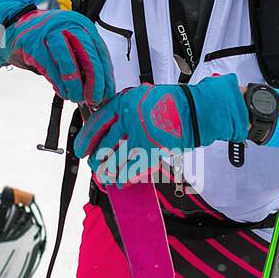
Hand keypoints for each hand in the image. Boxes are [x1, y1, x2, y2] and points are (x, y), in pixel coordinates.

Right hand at [0, 1, 113, 104]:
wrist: (12, 29)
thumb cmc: (44, 40)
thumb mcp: (67, 44)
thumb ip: (82, 61)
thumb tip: (100, 87)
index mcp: (81, 24)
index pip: (99, 51)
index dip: (105, 75)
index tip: (106, 93)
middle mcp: (67, 24)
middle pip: (87, 55)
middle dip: (94, 81)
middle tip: (94, 98)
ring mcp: (48, 32)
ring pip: (69, 62)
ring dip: (75, 84)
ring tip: (76, 97)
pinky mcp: (33, 44)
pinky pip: (50, 67)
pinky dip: (58, 83)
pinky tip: (62, 91)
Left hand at [76, 75, 248, 185]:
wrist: (196, 111)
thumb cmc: (172, 104)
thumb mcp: (141, 97)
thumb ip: (123, 111)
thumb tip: (106, 129)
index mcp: (124, 103)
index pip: (96, 124)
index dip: (85, 140)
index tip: (81, 149)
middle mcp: (129, 120)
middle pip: (103, 147)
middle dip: (97, 161)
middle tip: (95, 166)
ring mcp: (140, 137)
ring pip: (115, 163)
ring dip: (109, 173)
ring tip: (106, 176)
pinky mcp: (153, 153)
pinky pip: (132, 171)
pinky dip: (126, 178)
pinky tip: (123, 180)